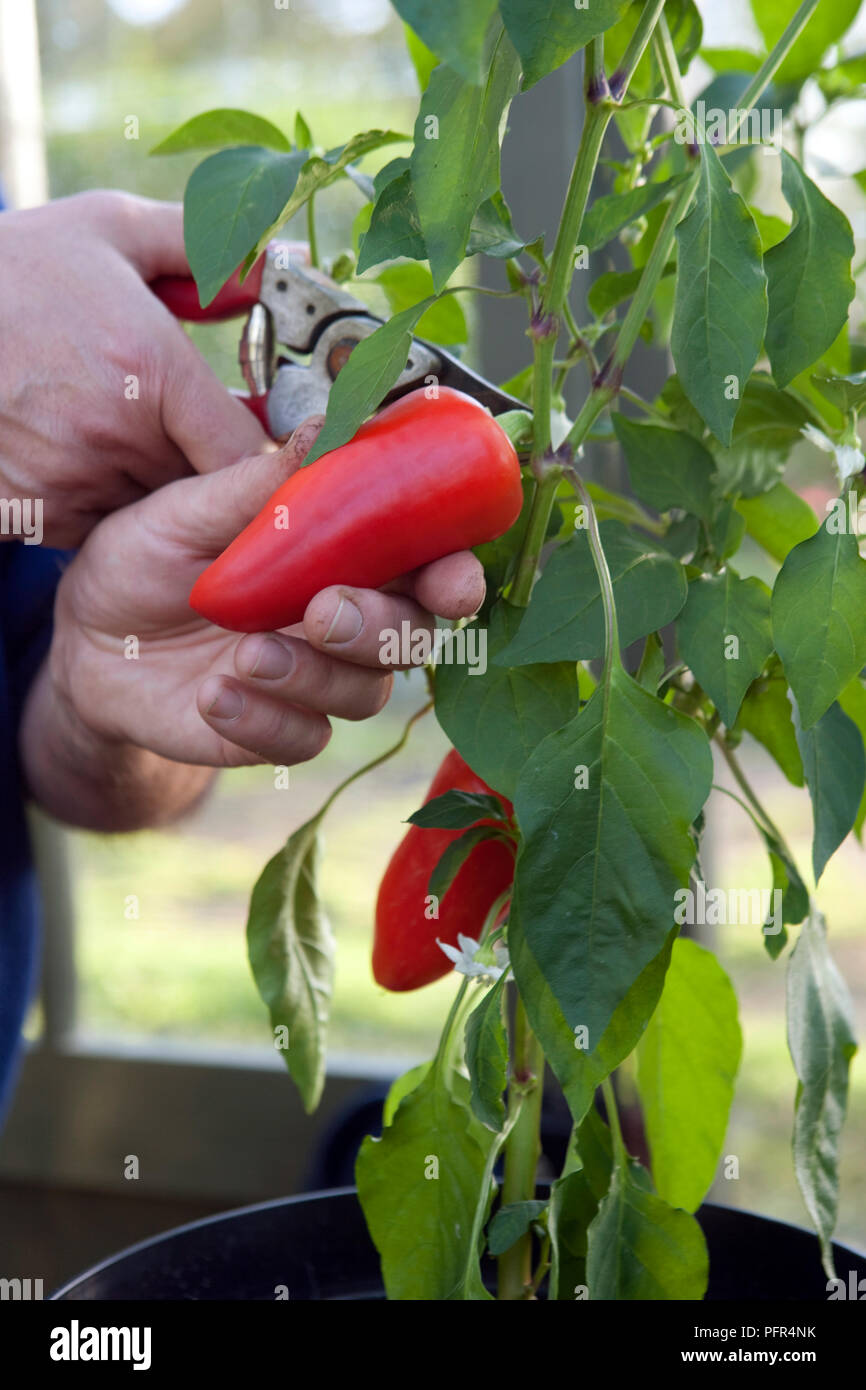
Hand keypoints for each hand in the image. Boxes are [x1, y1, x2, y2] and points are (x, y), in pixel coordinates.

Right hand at [0, 191, 267, 545]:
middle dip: (197, 459)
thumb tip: (273, 274)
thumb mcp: (111, 229)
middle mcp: (114, 435)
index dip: (256, 449)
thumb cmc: (17, 267)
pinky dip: (96, 500)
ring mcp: (69, 480)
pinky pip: (95, 525)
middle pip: (198, 485)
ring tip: (109, 426)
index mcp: (150, 369)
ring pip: (147, 509)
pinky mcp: (31, 512)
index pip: (246, 453)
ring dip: (145, 481)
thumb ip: (204, 249)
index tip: (246, 430)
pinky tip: (71, 450)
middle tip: (168, 417)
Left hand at [23, 420, 483, 818]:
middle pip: (410, 636)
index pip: (426, 565)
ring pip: (364, 693)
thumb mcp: (190, 509)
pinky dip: (264, 721)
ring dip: (313, 674)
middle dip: (379, 626)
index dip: (454, 574)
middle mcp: (346, 618)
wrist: (87, 638)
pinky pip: (304, 740)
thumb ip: (264, 483)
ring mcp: (316, 679)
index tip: (451, 580)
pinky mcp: (278, 730)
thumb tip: (329, 423)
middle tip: (322, 610)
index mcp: (343, 554)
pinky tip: (214, 697)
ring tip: (243, 655)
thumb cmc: (147, 559)